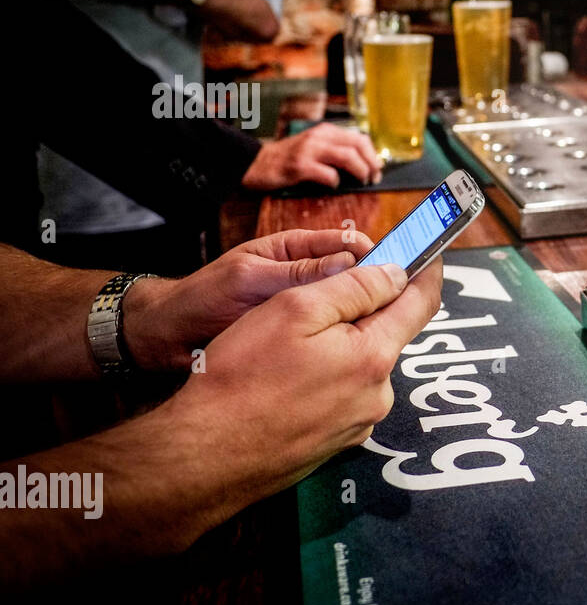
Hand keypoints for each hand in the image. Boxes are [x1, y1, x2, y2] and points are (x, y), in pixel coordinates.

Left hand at [124, 228, 374, 372]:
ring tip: (381, 336)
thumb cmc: (202, 299)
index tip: (400, 272)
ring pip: (349, 313)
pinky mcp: (300, 339)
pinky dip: (346, 345)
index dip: (378, 257)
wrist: (167, 340)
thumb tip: (351, 262)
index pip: (351, 247)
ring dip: (363, 323)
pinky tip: (357, 357)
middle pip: (358, 281)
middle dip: (377, 293)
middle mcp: (308, 279)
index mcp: (297, 251)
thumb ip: (297, 271)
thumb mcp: (249, 279)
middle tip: (397, 310)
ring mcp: (306, 312)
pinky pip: (333, 339)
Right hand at [164, 256, 443, 519]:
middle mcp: (377, 395)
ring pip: (361, 364)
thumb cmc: (241, 378)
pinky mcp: (336, 440)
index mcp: (374, 357)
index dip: (424, 272)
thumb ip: (354, 287)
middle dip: (364, 310)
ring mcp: (358, 422)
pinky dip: (324, 376)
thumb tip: (396, 274)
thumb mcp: (294, 309)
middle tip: (318, 297)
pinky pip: (342, 393)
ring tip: (286, 345)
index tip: (426, 252)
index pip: (421, 304)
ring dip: (339, 345)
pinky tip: (285, 378)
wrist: (205, 456)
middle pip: (387, 334)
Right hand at [242, 123, 383, 190]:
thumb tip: (364, 165)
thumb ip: (335, 151)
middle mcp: (319, 136)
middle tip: (374, 178)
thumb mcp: (314, 147)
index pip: (360, 138)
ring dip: (361, 171)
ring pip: (347, 157)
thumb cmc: (289, 159)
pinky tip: (333, 186)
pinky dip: (336, 182)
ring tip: (362, 182)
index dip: (373, 154)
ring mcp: (309, 150)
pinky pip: (328, 174)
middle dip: (372, 163)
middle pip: (358, 145)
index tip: (377, 169)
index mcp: (326, 131)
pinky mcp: (300, 166)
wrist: (256, 163)